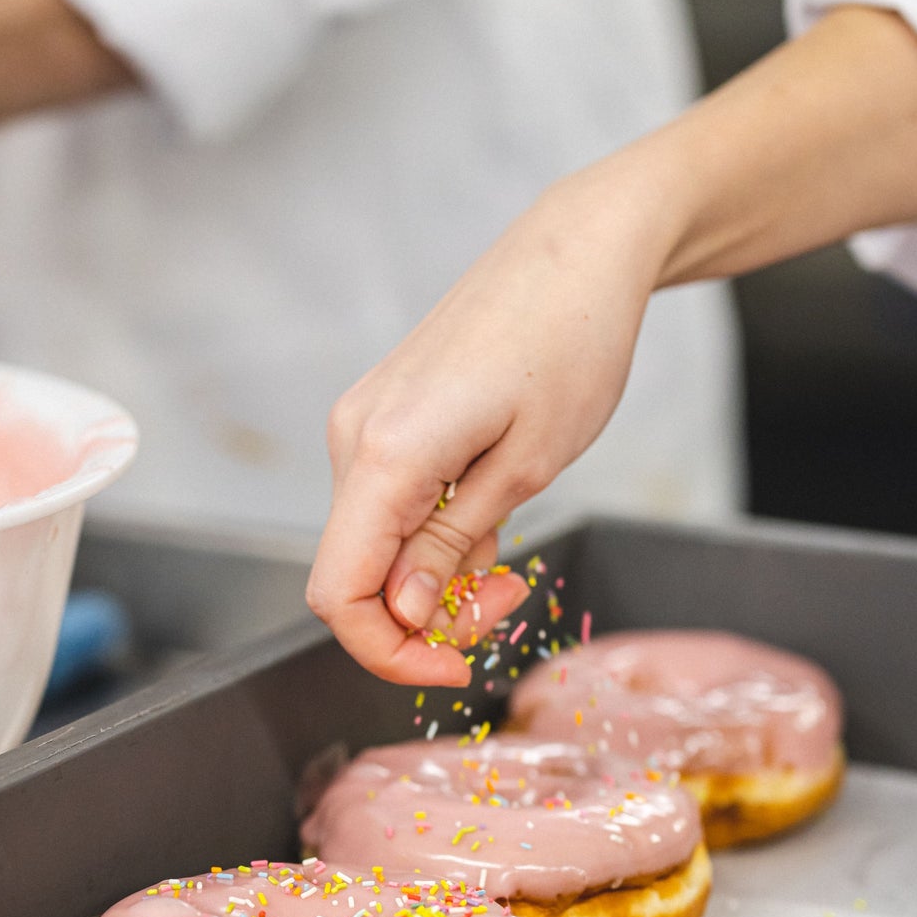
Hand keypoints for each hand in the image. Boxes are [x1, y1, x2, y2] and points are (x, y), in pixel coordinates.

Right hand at [307, 151, 675, 685]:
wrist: (578, 251)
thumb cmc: (572, 343)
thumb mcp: (526, 467)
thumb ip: (451, 546)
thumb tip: (399, 614)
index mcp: (385, 454)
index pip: (338, 593)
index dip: (387, 652)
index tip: (454, 665)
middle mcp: (354, 437)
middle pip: (355, 574)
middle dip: (426, 615)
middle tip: (511, 599)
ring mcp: (364, 423)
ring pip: (374, 542)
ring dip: (435, 575)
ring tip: (511, 554)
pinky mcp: (384, 415)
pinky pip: (389, 503)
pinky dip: (433, 534)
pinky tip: (491, 508)